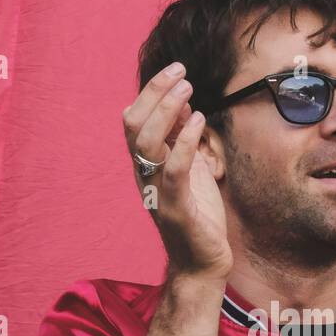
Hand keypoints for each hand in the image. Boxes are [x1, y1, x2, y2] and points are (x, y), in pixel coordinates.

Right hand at [123, 62, 232, 282]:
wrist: (202, 263)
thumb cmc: (198, 216)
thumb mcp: (190, 169)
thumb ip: (182, 140)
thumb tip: (182, 103)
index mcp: (145, 165)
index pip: (134, 120)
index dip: (151, 93)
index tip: (175, 71)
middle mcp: (144, 175)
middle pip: (134, 125)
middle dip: (155, 92)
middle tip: (180, 72)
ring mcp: (156, 191)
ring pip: (147, 142)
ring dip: (167, 109)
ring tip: (188, 89)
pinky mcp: (175, 207)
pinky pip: (173, 168)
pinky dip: (186, 141)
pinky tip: (200, 121)